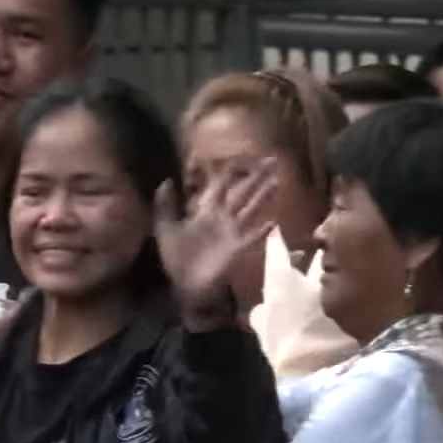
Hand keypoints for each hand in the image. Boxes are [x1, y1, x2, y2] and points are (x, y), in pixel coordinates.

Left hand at [155, 160, 278, 315]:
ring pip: (251, 208)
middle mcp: (222, 218)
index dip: (228, 171)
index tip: (240, 156)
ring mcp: (232, 232)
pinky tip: (273, 221)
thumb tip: (166, 180)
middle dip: (256, 177)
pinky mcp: (237, 249)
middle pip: (242, 192)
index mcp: (205, 211)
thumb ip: (165, 205)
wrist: (183, 286)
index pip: (219, 185)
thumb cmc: (176, 258)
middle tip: (272, 160)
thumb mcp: (165, 228)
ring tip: (278, 181)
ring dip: (264, 195)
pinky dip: (262, 229)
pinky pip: (252, 236)